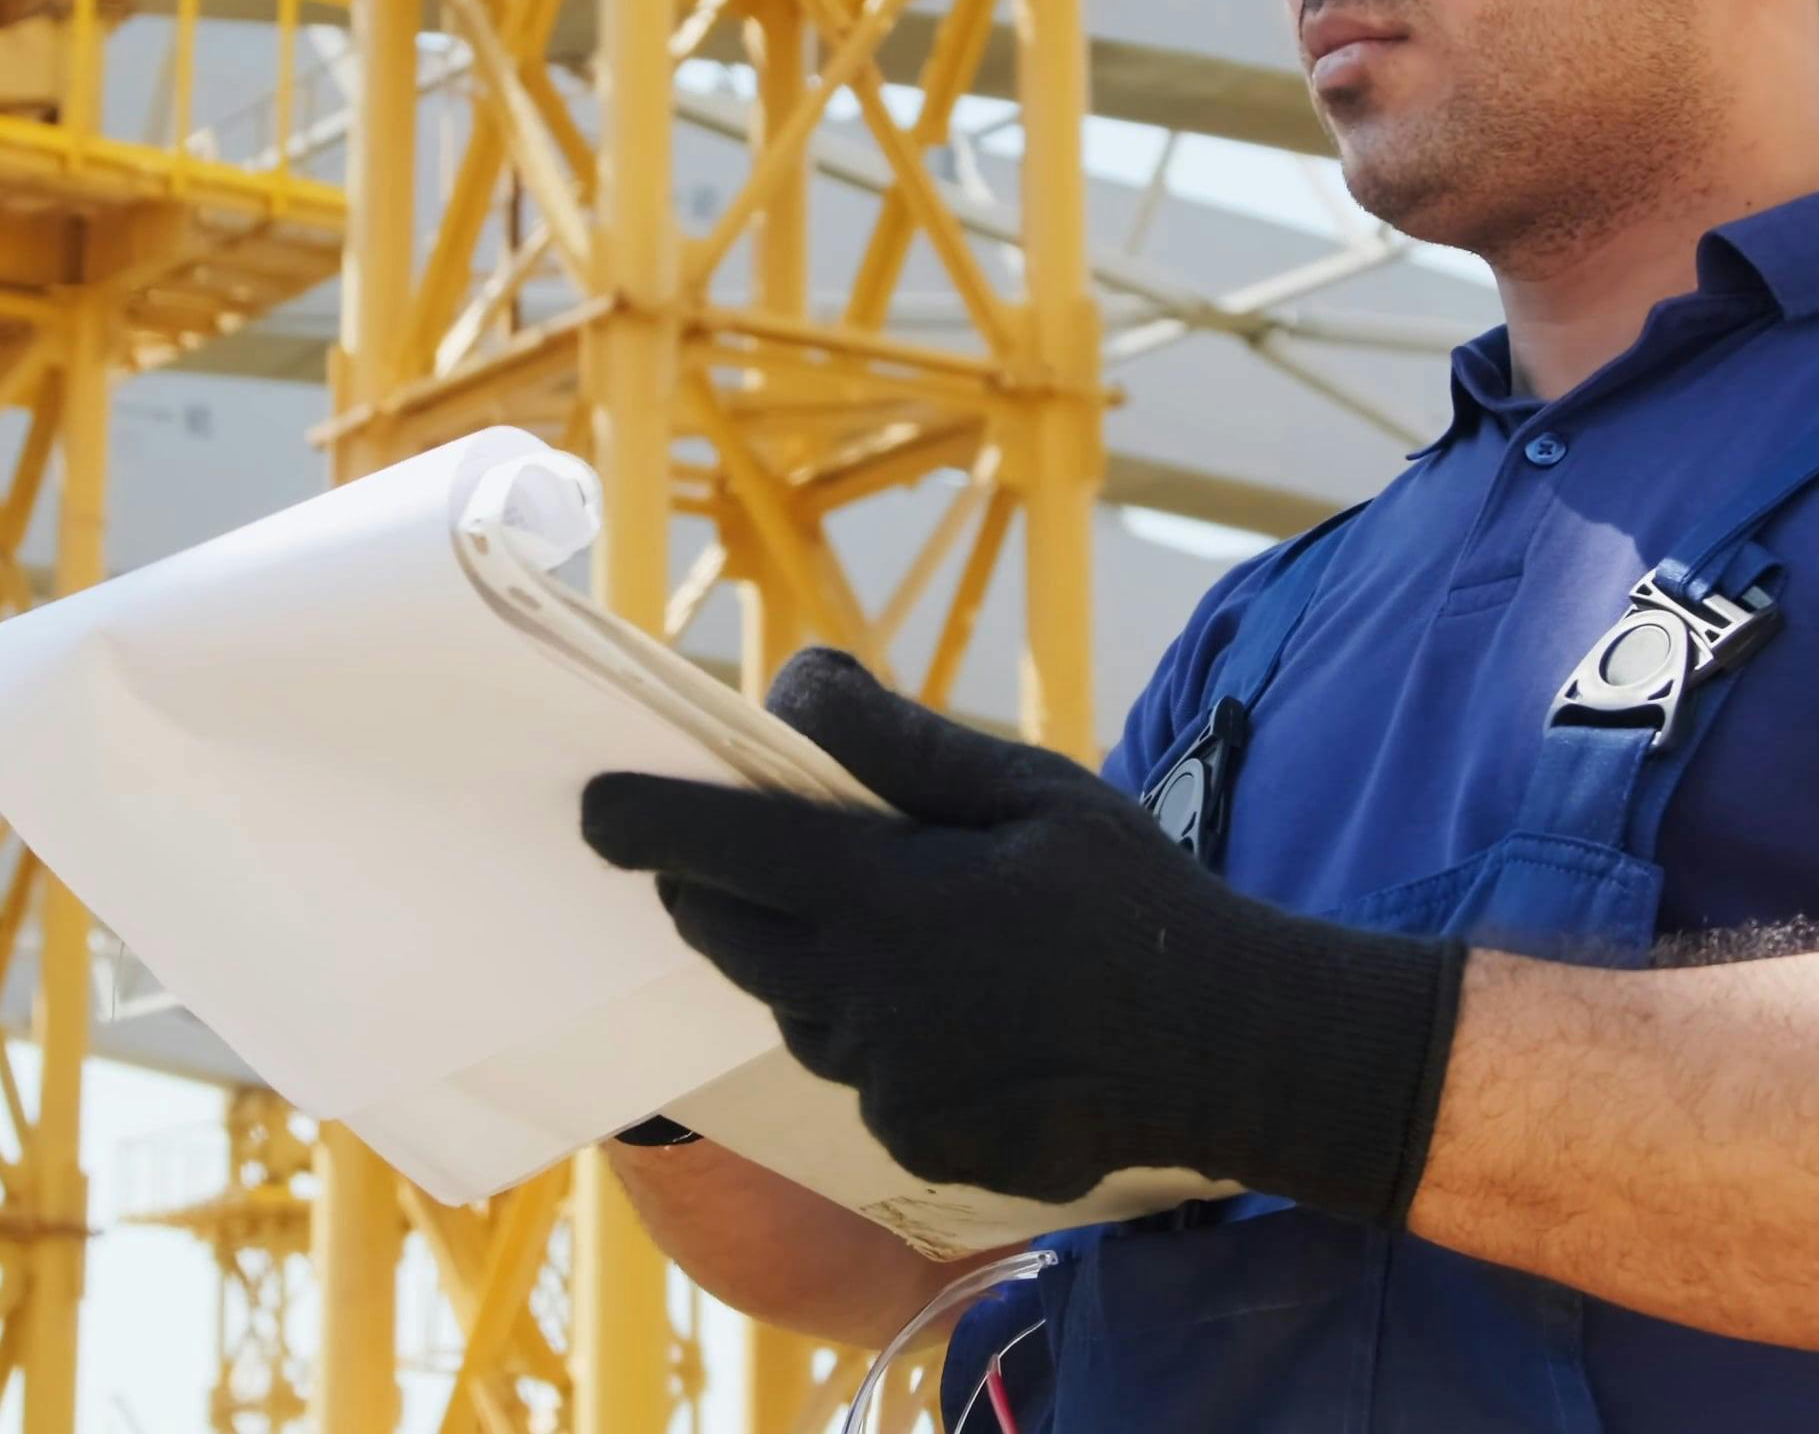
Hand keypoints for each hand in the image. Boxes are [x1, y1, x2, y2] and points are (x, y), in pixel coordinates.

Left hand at [581, 648, 1465, 1224]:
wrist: (1225, 1047)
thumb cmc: (1130, 896)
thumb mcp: (1027, 788)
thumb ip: (899, 743)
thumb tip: (796, 683)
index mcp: (885, 895)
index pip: (719, 849)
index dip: (643, 823)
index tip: (592, 808)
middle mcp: (864, 997)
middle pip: (729, 935)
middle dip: (709, 890)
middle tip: (723, 857)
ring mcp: (885, 1078)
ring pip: (794, 1006)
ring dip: (809, 964)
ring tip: (895, 931)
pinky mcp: (914, 1134)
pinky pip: (858, 1074)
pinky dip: (878, 1036)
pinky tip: (956, 1012)